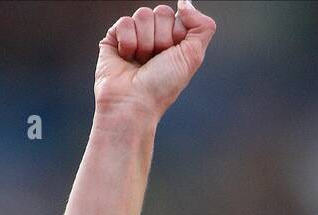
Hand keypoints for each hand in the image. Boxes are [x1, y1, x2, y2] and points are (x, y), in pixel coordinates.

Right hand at [94, 2, 216, 120]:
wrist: (134, 102)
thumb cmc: (162, 86)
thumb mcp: (193, 57)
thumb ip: (203, 26)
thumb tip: (185, 3)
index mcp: (174, 42)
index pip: (178, 15)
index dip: (177, 34)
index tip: (172, 56)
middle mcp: (154, 37)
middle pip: (161, 12)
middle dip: (161, 38)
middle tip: (155, 60)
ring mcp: (134, 36)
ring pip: (143, 15)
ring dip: (144, 43)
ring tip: (140, 62)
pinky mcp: (114, 37)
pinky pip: (124, 22)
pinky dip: (128, 42)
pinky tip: (126, 58)